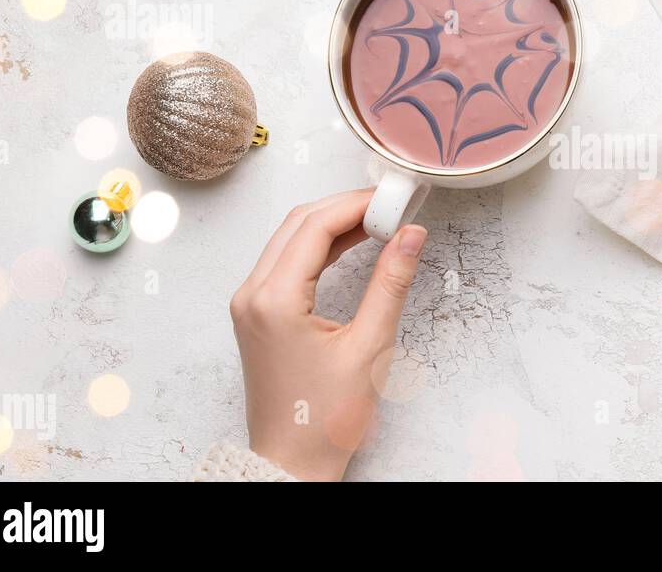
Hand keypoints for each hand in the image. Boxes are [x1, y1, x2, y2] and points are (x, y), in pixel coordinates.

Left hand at [228, 188, 427, 480]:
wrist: (292, 461)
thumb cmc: (324, 418)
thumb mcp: (369, 346)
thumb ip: (390, 283)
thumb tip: (410, 235)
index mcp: (274, 300)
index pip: (315, 226)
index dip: (358, 204)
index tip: (395, 200)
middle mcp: (252, 294)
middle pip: (298, 223)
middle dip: (346, 206)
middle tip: (391, 206)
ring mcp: (250, 303)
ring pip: (290, 238)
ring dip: (333, 223)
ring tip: (379, 221)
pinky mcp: (258, 313)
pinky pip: (286, 261)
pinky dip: (320, 246)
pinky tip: (353, 245)